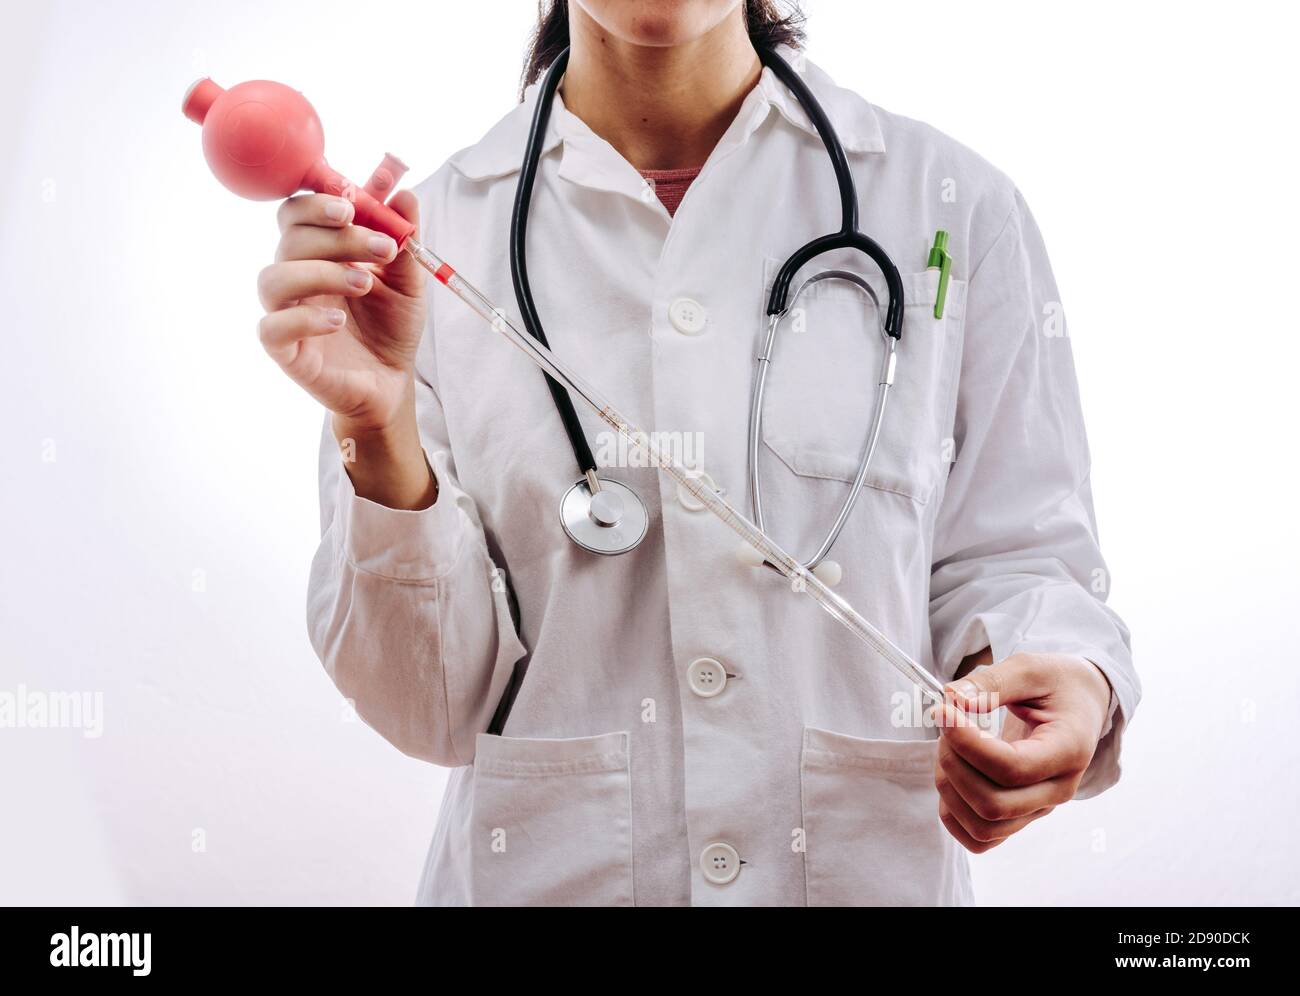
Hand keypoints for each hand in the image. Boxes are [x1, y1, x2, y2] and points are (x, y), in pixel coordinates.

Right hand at [257, 191, 425, 432]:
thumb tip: (403, 192)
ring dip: (322, 272)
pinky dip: (304, 319)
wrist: (392, 381)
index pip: (298, 211)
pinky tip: (338, 321)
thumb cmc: (390, 327)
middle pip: (291, 237)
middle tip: (382, 247)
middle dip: (339, 236)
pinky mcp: (285, 350)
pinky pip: (272, 326)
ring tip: (364, 285)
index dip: (318, 198)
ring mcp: (286, 312)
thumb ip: (404, 238)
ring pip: (274, 277)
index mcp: (318, 252)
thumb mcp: (408, 280)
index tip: (355, 201)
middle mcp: (296, 276)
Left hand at [930, 652, 1111, 852]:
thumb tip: (953, 700)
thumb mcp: (1030, 668)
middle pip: (993, 804)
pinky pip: (980, 838)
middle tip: (946, 725)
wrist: (1080, 703)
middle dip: (954, 763)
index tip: (944, 710)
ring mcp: (1039, 808)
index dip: (967, 743)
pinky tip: (950, 775)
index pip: (1012, 768)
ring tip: (947, 747)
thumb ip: (992, 682)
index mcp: (1069, 751)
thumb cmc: (1056, 684)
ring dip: (949, 788)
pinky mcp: (1020, 816)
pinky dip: (953, 814)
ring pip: (984, 827)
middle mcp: (1058, 790)